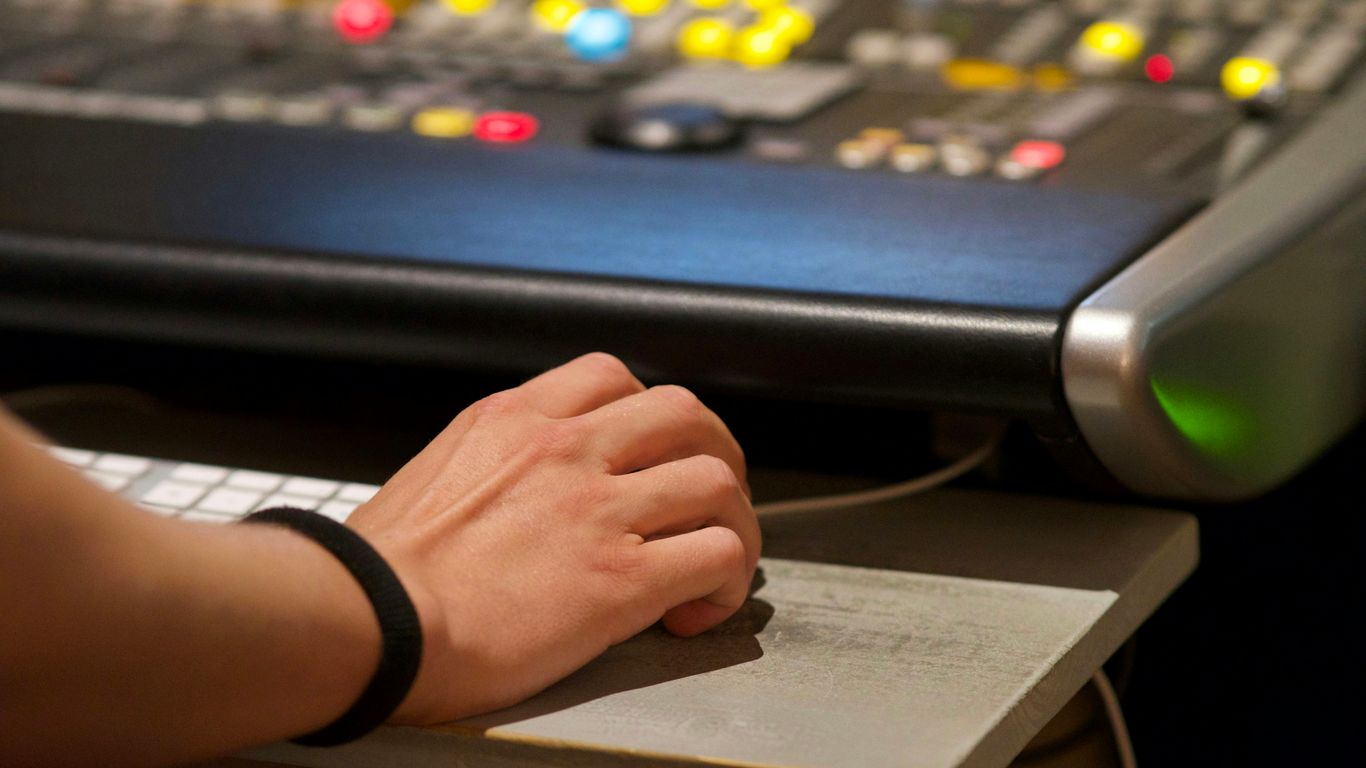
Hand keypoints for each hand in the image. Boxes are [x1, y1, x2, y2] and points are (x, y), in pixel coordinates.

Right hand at [346, 353, 759, 723]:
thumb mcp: (434, 474)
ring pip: (716, 481)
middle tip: (709, 495)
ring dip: (732, 523)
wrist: (364, 623)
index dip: (646, 413)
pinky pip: (716, 556)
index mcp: (514, 420)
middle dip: (713, 452)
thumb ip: (492, 465)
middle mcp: (565, 450)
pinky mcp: (621, 579)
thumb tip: (517, 491)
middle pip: (686, 414)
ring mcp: (598, 510)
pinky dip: (725, 582)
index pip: (611, 376)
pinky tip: (694, 610)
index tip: (647, 452)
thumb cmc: (378, 571)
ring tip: (717, 560)